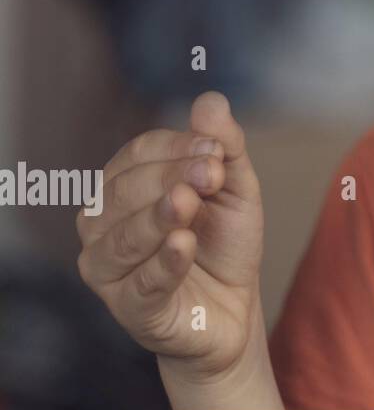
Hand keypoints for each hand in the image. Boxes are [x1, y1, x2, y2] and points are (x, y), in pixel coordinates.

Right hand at [76, 91, 265, 380]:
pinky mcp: (130, 310)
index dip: (177, 147)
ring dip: (158, 216)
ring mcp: (109, 270)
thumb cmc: (224, 240)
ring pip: (122, 237)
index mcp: (124, 186)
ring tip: (189, 202)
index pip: (139, 154)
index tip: (217, 150)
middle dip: (172, 176)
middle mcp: (103, 225)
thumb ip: (224, 145)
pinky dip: (163, 262)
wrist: (235, 305)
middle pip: (126, 190)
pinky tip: (184, 244)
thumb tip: (211, 100)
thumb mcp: (234, 186)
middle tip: (214, 173)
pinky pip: (140, 284)